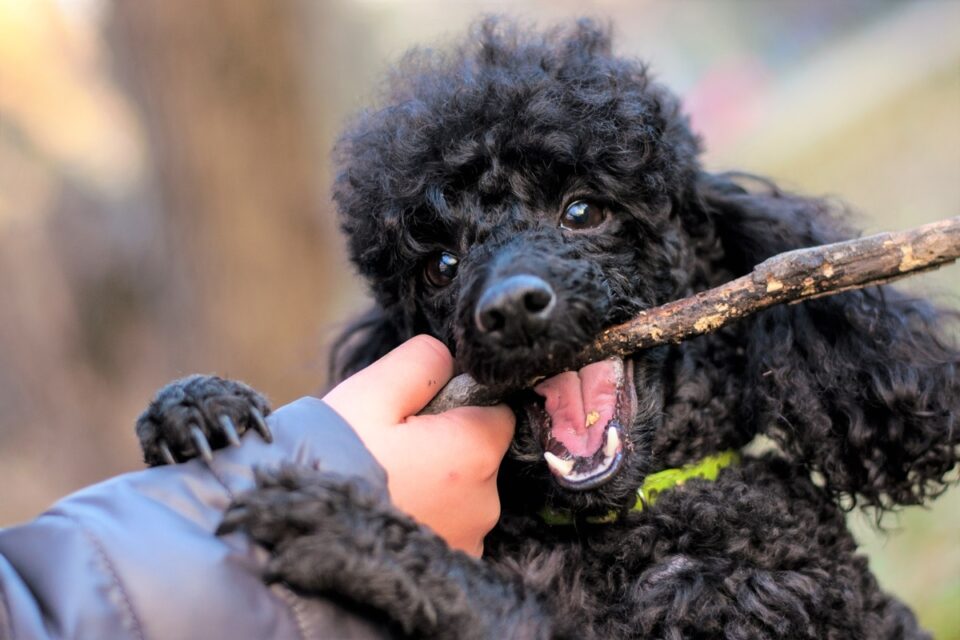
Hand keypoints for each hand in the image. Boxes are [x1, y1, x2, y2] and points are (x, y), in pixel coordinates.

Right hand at [323, 335, 514, 556]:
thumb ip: (422, 361)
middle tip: (391, 447)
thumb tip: (449, 358)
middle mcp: (486, 501)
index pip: (498, 411)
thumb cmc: (335, 459)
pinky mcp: (453, 567)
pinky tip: (389, 510)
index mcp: (475, 451)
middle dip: (445, 444)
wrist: (297, 533)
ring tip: (384, 482)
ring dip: (436, 483)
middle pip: (480, 453)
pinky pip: (449, 526)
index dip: (460, 403)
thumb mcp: (373, 391)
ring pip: (464, 492)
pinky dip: (427, 516)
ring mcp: (470, 541)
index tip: (419, 412)